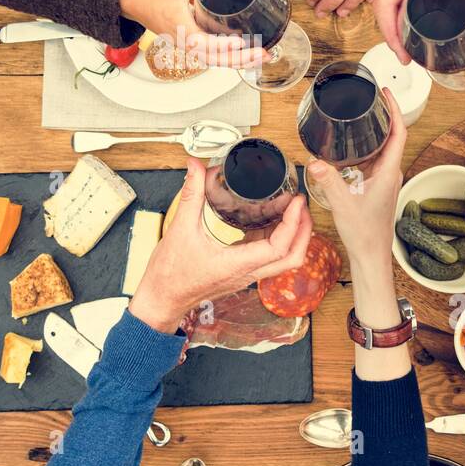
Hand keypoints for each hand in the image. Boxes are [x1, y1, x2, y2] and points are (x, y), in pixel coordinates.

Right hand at [118, 0, 265, 69]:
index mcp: (176, 22)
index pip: (199, 41)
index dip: (220, 45)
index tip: (239, 42)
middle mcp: (179, 38)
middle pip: (210, 58)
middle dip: (238, 60)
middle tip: (261, 53)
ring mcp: (181, 43)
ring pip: (210, 60)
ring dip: (235, 62)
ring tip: (258, 56)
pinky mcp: (184, 42)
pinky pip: (207, 56)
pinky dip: (225, 58)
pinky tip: (241, 54)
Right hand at [128, 159, 313, 330]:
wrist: (161, 299)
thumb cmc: (169, 274)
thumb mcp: (180, 229)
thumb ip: (191, 194)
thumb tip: (196, 166)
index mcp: (237, 265)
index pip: (279, 248)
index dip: (293, 224)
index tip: (297, 202)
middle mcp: (247, 273)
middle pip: (291, 258)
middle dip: (303, 231)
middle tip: (302, 205)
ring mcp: (245, 276)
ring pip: (282, 261)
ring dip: (293, 236)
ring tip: (291, 209)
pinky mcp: (239, 274)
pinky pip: (267, 259)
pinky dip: (275, 240)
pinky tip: (267, 221)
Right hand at [306, 89, 405, 269]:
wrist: (370, 255)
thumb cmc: (364, 233)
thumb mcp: (343, 204)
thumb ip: (329, 181)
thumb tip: (315, 160)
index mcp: (388, 172)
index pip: (399, 133)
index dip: (395, 110)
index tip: (386, 93)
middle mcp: (390, 173)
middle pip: (392, 136)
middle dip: (382, 116)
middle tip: (368, 98)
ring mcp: (384, 180)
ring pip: (382, 149)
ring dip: (373, 133)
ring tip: (358, 116)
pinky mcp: (377, 187)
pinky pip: (373, 161)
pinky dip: (364, 149)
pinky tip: (349, 148)